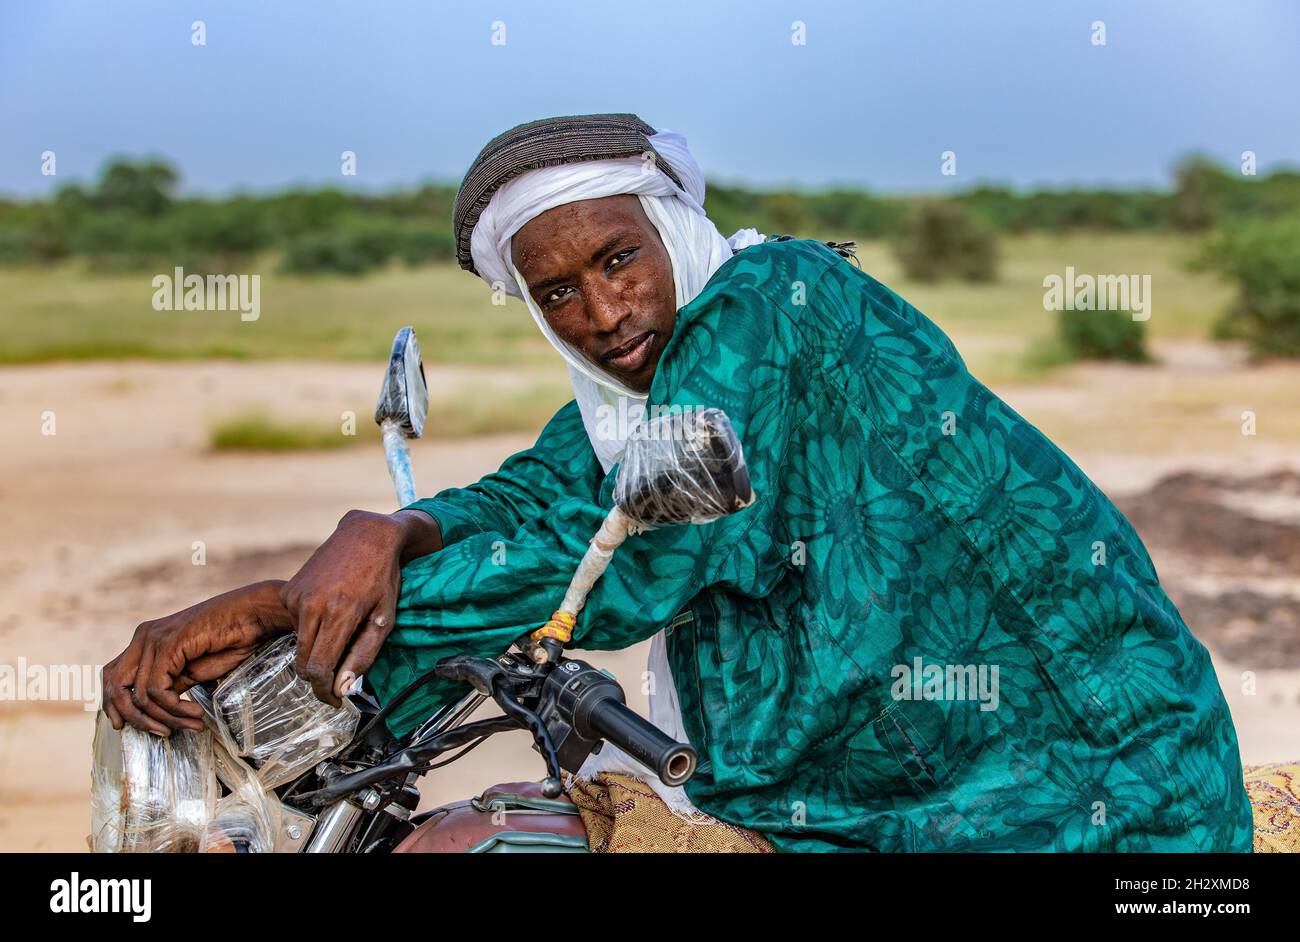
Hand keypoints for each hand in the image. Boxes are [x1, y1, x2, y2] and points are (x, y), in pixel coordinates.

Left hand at [102, 580, 291, 734]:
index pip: (112, 676)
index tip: (124, 727)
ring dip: (166, 717)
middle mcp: (144, 636)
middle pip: (113, 685)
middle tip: (162, 733)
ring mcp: (153, 639)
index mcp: (146, 639)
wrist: (255, 615)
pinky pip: (156, 690)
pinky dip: (173, 708)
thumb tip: (152, 709)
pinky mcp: (168, 645)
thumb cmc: (231, 639)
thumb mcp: (193, 669)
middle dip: (132, 717)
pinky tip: (195, 712)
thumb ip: (169, 684)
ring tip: (193, 724)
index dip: (112, 705)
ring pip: (139, 695)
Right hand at [280, 508, 440, 706]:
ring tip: (340, 636)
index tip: (334, 700)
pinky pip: (295, 624)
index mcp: (339, 614)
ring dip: (315, 651)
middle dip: (318, 678)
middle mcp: (312, 606)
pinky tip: (329, 612)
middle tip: (335, 682)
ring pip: (299, 644)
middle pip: (303, 662)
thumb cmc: (382, 577)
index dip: (324, 691)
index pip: (318, 668)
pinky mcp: (288, 591)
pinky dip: (310, 628)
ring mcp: (296, 596)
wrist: (364, 535)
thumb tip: (342, 688)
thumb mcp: (384, 618)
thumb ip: (363, 654)